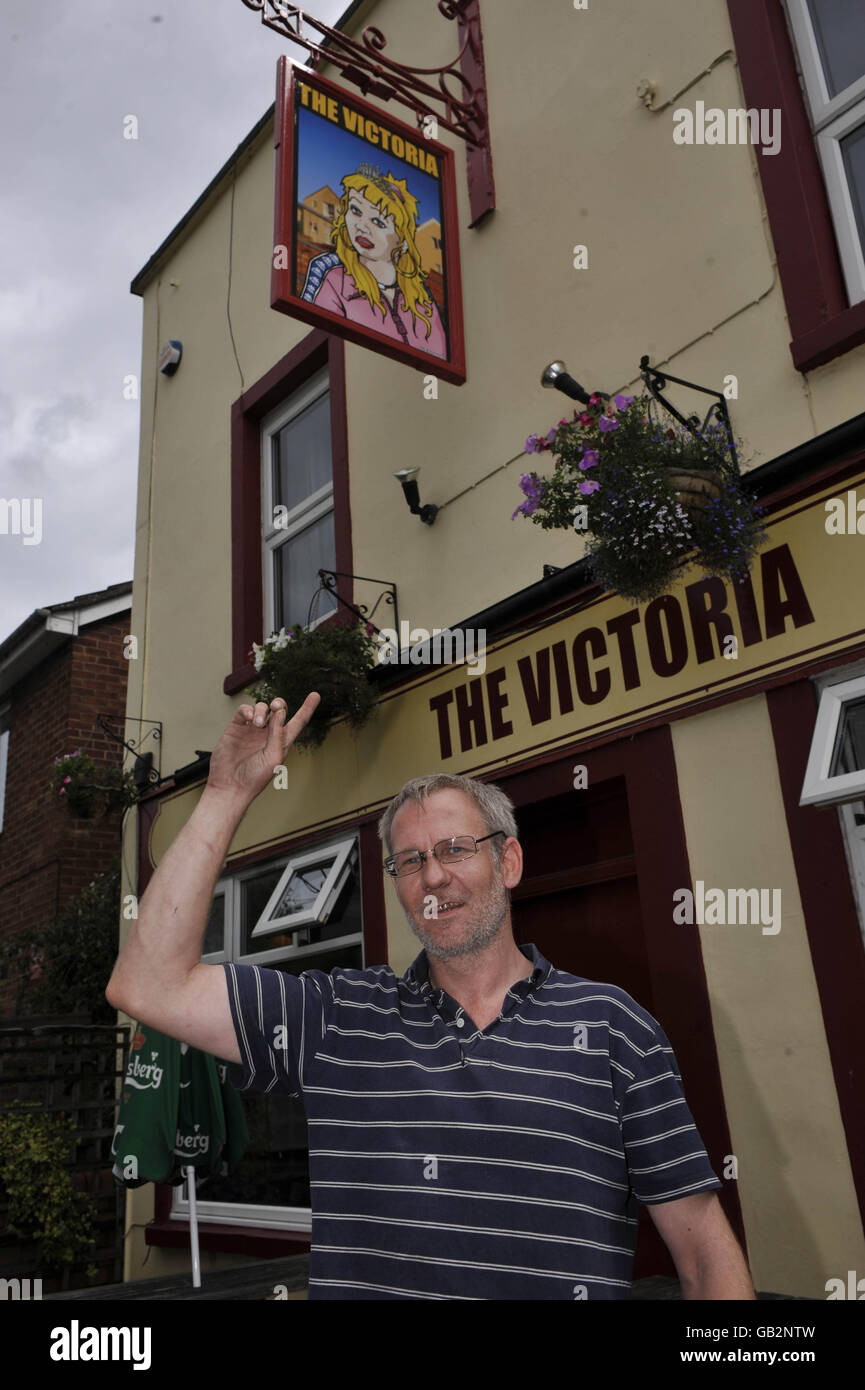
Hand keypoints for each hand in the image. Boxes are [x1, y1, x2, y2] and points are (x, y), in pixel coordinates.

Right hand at [205, 693, 320, 805]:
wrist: (229, 785)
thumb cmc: (255, 778)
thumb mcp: (273, 757)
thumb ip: (278, 734)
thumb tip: (280, 711)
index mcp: (282, 742)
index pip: (298, 722)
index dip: (307, 708)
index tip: (316, 695)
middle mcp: (268, 734)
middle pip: (279, 710)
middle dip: (279, 703)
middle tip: (276, 706)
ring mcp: (252, 730)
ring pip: (261, 708)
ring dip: (262, 711)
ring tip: (257, 724)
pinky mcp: (236, 728)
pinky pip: (245, 710)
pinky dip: (248, 710)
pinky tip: (249, 719)